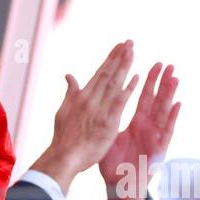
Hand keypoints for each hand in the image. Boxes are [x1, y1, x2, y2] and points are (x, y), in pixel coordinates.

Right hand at [32, 42, 137, 191]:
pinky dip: (128, 90)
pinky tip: (136, 78)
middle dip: (119, 57)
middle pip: (108, 74)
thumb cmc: (63, 138)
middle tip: (129, 42)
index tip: (119, 47)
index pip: (98, 73)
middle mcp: (90, 100)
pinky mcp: (108, 123)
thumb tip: (69, 75)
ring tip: (133, 51)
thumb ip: (69, 93)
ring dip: (124, 66)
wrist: (63, 157)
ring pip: (114, 84)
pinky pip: (119, 103)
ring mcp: (99, 110)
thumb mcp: (63, 111)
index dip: (110, 59)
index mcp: (81, 97)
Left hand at [99, 62, 179, 199]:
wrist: (119, 187)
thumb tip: (95, 107)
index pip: (142, 98)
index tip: (152, 64)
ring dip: (169, 95)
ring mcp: (154, 137)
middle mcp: (147, 128)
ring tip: (174, 78)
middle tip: (166, 64)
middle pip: (156, 101)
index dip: (147, 82)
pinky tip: (178, 104)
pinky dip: (172, 118)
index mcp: (136, 123)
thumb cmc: (114, 165)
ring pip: (163, 112)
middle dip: (161, 83)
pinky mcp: (158, 149)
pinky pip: (166, 131)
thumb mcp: (108, 138)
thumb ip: (105, 121)